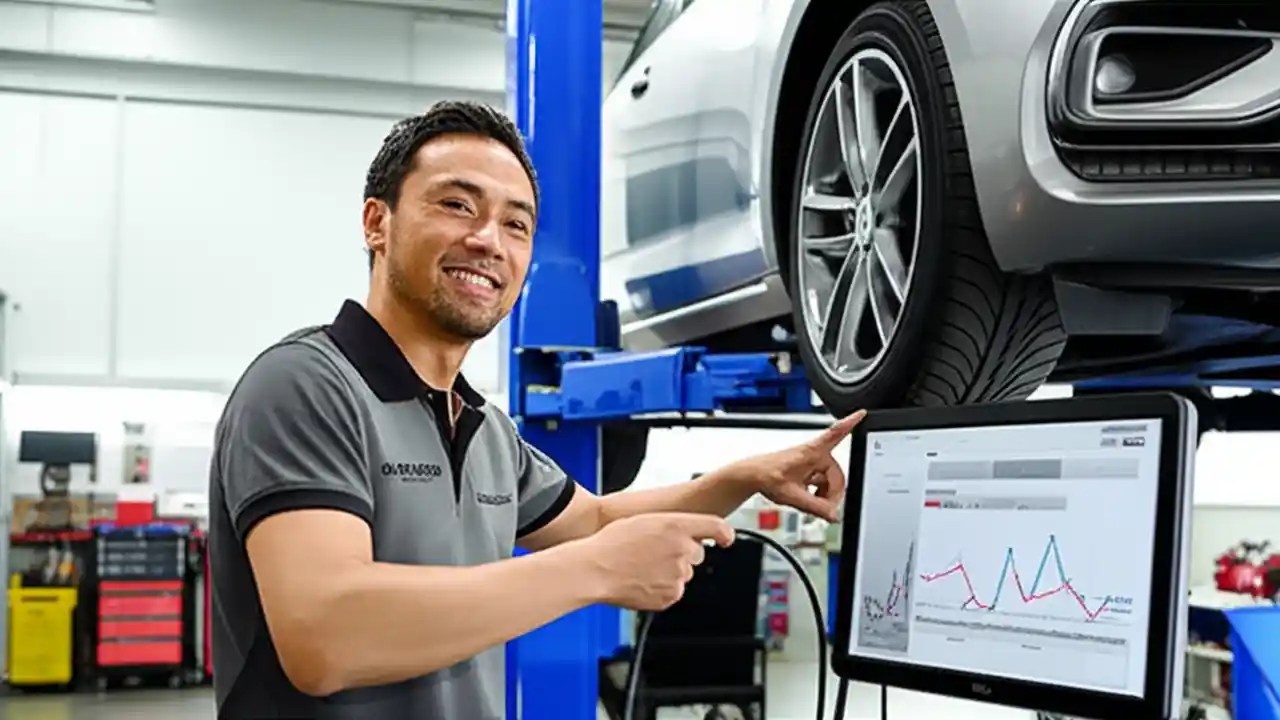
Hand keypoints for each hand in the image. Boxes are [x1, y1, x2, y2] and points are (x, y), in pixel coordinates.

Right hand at [580, 513, 734, 610]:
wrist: (594, 569)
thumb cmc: (611, 543)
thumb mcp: (644, 520)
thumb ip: (671, 526)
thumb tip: (685, 533)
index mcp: (677, 526)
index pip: (716, 527)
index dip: (725, 533)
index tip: (726, 539)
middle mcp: (682, 550)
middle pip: (697, 553)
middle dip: (683, 554)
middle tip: (656, 553)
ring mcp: (678, 576)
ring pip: (684, 574)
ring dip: (671, 572)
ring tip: (642, 567)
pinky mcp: (671, 596)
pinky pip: (673, 591)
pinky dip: (662, 588)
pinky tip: (642, 581)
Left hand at [742, 410, 866, 521]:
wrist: (753, 476)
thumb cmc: (767, 476)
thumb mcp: (794, 496)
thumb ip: (815, 507)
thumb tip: (833, 515)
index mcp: (812, 452)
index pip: (835, 433)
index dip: (850, 423)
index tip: (861, 413)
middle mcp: (813, 454)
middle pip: (836, 475)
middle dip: (831, 493)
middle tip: (824, 509)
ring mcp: (810, 462)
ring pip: (828, 481)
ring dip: (823, 494)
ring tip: (810, 503)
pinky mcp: (807, 469)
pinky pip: (820, 481)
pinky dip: (817, 492)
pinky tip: (808, 498)